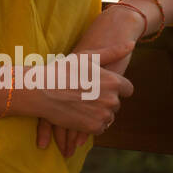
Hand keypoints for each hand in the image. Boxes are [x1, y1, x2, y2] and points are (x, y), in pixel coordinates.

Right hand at [39, 5, 144, 155]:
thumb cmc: (62, 70)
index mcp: (113, 82)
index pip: (128, 89)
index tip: (102, 87)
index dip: (116, 88)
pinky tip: (78, 113)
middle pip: (116, 103)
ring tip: (80, 103)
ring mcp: (103, 115)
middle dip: (104, 100)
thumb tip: (132, 44)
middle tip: (85, 94)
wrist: (41, 91)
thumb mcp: (86, 58)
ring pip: (108, 116)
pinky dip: (91, 123)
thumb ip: (112, 52)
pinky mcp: (94, 128)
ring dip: (98, 112)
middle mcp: (112, 99)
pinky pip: (100, 128)